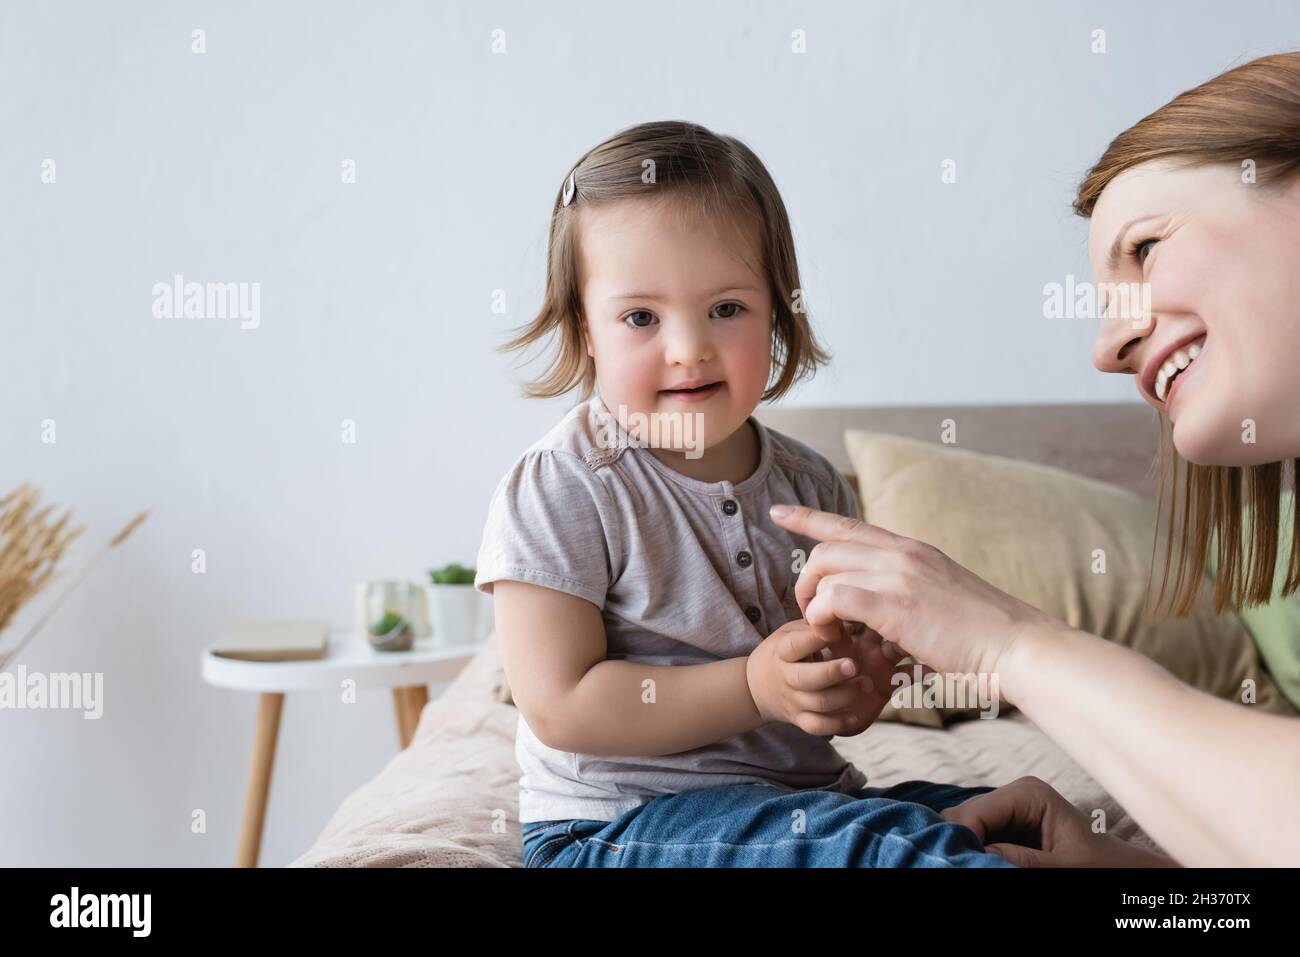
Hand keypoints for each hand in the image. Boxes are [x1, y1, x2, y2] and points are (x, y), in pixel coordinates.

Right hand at [746, 617, 905, 735]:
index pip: (797, 645)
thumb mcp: (790, 633)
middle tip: (853, 664)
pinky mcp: (800, 719)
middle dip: (832, 672)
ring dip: (845, 695)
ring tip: (866, 684)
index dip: (816, 637)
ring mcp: (794, 700)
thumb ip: (814, 626)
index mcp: (783, 652)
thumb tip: (846, 608)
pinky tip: (855, 715)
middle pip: (808, 679)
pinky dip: (838, 724)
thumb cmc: (783, 652)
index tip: (835, 628)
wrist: (757, 688)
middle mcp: (787, 677)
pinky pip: (818, 727)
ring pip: (819, 703)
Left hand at [771, 504, 1057, 697]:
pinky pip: (833, 598)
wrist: (1017, 647)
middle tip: (813, 614)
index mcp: (912, 551)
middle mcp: (902, 554)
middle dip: (806, 580)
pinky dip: (823, 618)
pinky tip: (835, 636)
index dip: (808, 517)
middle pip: (827, 548)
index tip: (778, 512)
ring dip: (813, 603)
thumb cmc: (983, 636)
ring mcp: (898, 576)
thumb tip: (884, 620)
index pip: (848, 523)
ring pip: (825, 570)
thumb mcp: (942, 599)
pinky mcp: (894, 604)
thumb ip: (909, 595)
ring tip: (828, 632)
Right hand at [940, 776, 1178, 866]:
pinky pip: (976, 833)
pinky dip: (973, 848)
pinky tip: (976, 860)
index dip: (963, 838)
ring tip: (967, 864)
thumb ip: (1024, 861)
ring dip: (965, 845)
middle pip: (964, 815)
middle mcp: (1013, 793)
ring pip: (964, 823)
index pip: (976, 812)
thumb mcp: (1064, 867)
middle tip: (958, 865)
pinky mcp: (1006, 823)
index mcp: (1029, 794)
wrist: (1117, 867)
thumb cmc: (1100, 865)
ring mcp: (1008, 807)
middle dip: (961, 840)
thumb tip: (979, 856)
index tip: (959, 863)